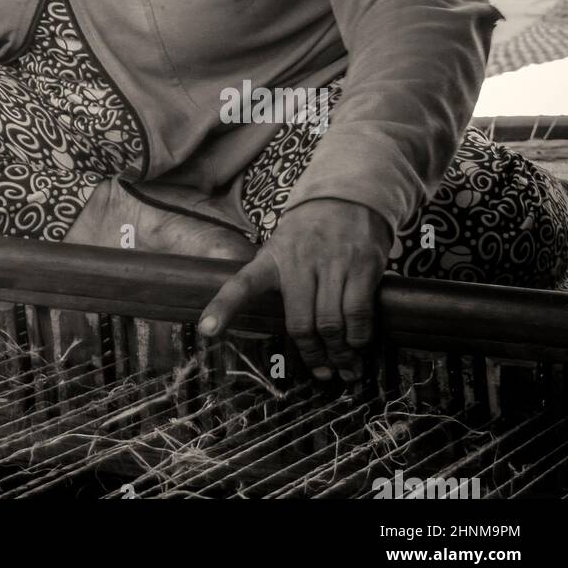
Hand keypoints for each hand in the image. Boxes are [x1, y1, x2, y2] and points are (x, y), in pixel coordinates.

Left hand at [197, 199, 393, 381]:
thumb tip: (289, 332)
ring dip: (339, 354)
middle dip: (312, 355)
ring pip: (330, 324)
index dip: (222, 309)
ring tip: (344, 367)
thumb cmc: (309, 232)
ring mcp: (331, 262)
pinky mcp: (361, 264)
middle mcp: (298, 260)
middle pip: (300, 324)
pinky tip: (358, 344)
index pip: (241, 284)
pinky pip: (358, 313)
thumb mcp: (281, 247)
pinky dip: (359, 337)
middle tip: (323, 371)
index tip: (205, 331)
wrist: (348, 196)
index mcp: (271, 258)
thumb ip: (277, 282)